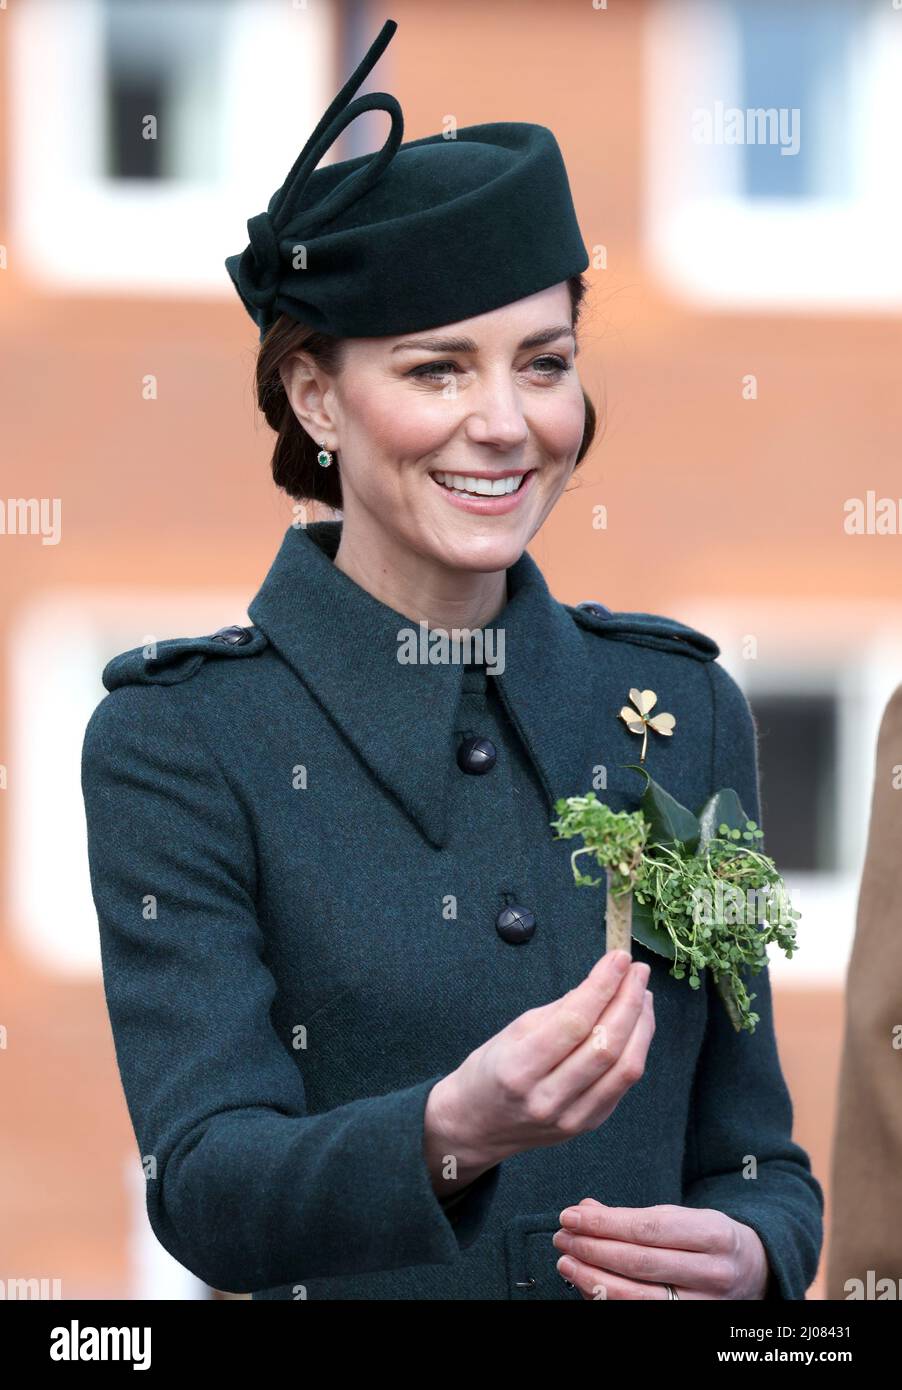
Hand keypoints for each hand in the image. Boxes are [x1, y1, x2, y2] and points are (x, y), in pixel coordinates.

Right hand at [428, 950, 654, 1172]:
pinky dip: (636, 1049)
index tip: (618, 959)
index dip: (602, 986)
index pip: (573, 1022)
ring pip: (624, 1068)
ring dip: (641, 1025)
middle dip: (629, 1001)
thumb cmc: (491, 1070)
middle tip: (637, 971)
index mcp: (518, 1069)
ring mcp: (571, 1118)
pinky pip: (623, 1085)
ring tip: (643, 995)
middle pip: (605, 1045)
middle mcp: (547, 1098)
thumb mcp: (512, 1031)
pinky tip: (637, 1026)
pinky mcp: (589, 1124)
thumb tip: (601, 984)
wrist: (478, 1124)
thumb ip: (559, 1011)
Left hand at [553, 1197, 770, 1298]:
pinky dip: (609, 1301)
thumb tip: (585, 1209)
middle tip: (562, 1237)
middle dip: (592, 1249)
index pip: (648, 1229)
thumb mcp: (682, 1216)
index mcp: (713, 1235)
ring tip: (567, 1262)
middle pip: (640, 1263)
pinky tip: (588, 1285)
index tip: (571, 1215)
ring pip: (638, 1297)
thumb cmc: (707, 1239)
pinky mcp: (692, 1322)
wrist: (753, 1271)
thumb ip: (633, 1215)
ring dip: (593, 1279)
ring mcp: (704, 1304)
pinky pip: (642, 1314)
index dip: (604, 1223)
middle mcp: (712, 1273)